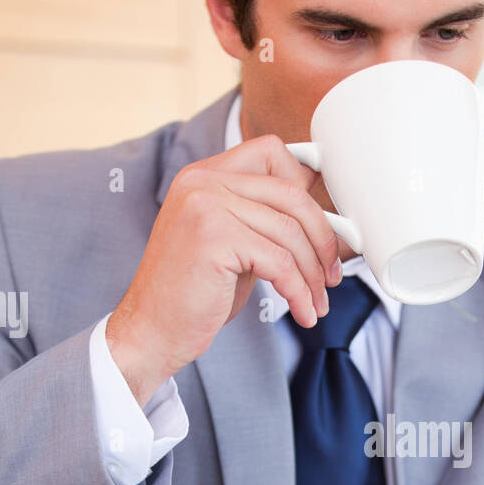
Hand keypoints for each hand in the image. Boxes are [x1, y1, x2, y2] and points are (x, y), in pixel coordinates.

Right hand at [105, 135, 354, 405]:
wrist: (152, 331)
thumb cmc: (194, 294)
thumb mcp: (233, 244)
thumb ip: (264, 220)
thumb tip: (322, 217)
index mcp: (205, 175)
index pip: (272, 152)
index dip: (306, 185)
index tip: (322, 227)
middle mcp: (202, 181)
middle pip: (291, 194)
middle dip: (322, 239)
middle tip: (331, 275)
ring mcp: (205, 205)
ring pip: (289, 232)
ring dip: (313, 274)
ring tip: (316, 301)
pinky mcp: (213, 237)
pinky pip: (279, 262)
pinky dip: (299, 291)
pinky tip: (303, 311)